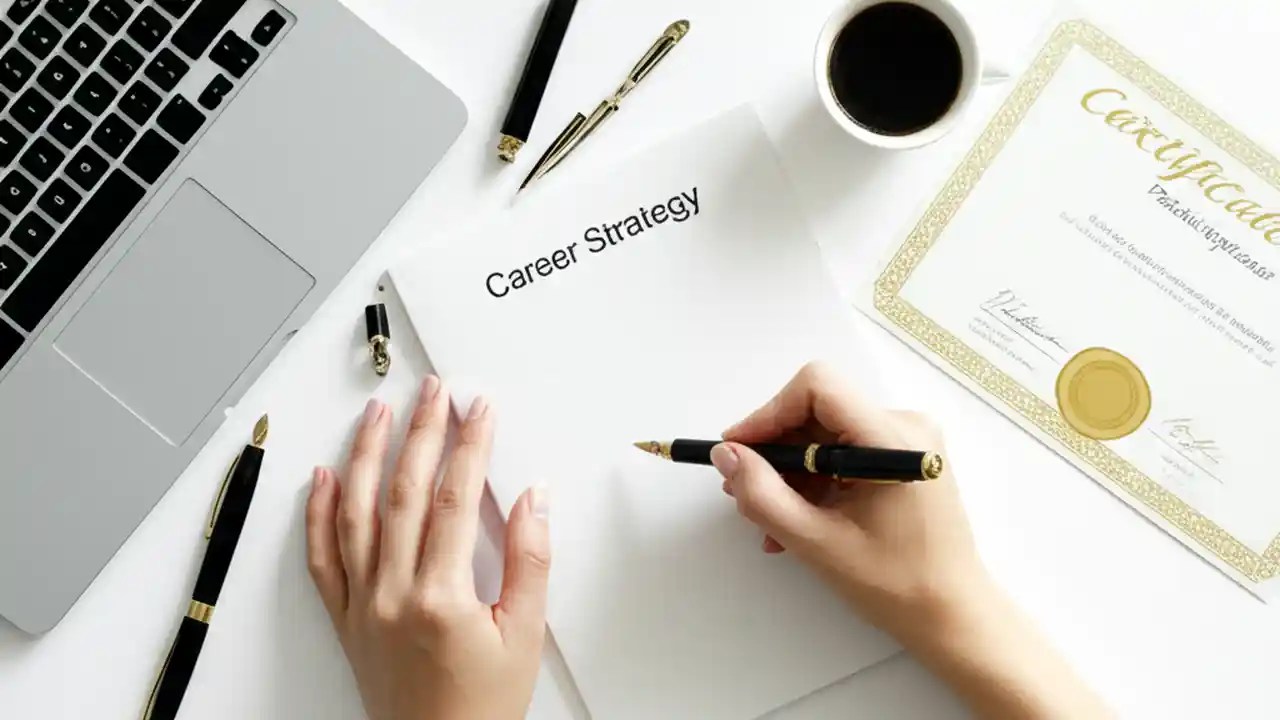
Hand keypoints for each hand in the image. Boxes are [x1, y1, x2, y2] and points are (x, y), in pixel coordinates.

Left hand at [306, 377, 549, 719]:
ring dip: (367, 455)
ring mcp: (363, 605)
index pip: (454, 498)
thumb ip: (530, 562)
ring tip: (378, 413)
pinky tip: (325, 477)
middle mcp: (392, 595)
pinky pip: (323, 557)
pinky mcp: (346, 620)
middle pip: (405, 492)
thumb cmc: (482, 709)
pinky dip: (319, 513)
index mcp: (441, 597)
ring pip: (356, 513)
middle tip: (434, 392)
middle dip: (422, 431)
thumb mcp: (525, 637)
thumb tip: (532, 501)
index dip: (469, 445)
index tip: (479, 410)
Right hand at [714, 363, 1111, 717]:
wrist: (953, 615)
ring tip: (767, 519)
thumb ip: (763, 494)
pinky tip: (795, 521)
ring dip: (791, 474)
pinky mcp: (905, 460)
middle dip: (775, 451)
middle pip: (818, 411)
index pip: (817, 387)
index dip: (768, 413)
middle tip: (742, 490)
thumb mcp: (816, 541)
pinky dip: (815, 482)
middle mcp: (906, 427)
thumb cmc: (896, 584)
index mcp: (892, 438)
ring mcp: (908, 442)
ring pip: (827, 435)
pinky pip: (845, 454)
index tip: (738, 450)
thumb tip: (726, 454)